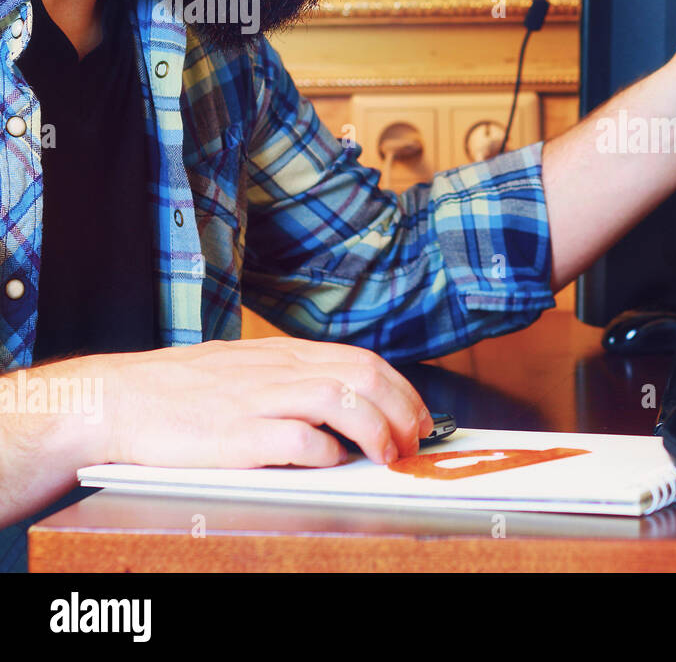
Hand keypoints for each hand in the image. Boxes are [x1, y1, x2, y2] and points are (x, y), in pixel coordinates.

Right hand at [94, 337, 433, 467]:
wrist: (117, 399)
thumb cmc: (181, 389)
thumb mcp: (247, 367)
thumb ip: (293, 376)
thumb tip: (344, 398)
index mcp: (284, 355)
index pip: (363, 361)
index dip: (401, 389)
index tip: (418, 416)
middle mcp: (279, 370)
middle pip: (364, 376)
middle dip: (403, 410)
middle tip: (415, 442)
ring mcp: (260, 400)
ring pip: (342, 400)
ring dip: (377, 430)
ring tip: (388, 455)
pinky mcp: (238, 435)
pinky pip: (299, 439)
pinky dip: (326, 451)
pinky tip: (332, 462)